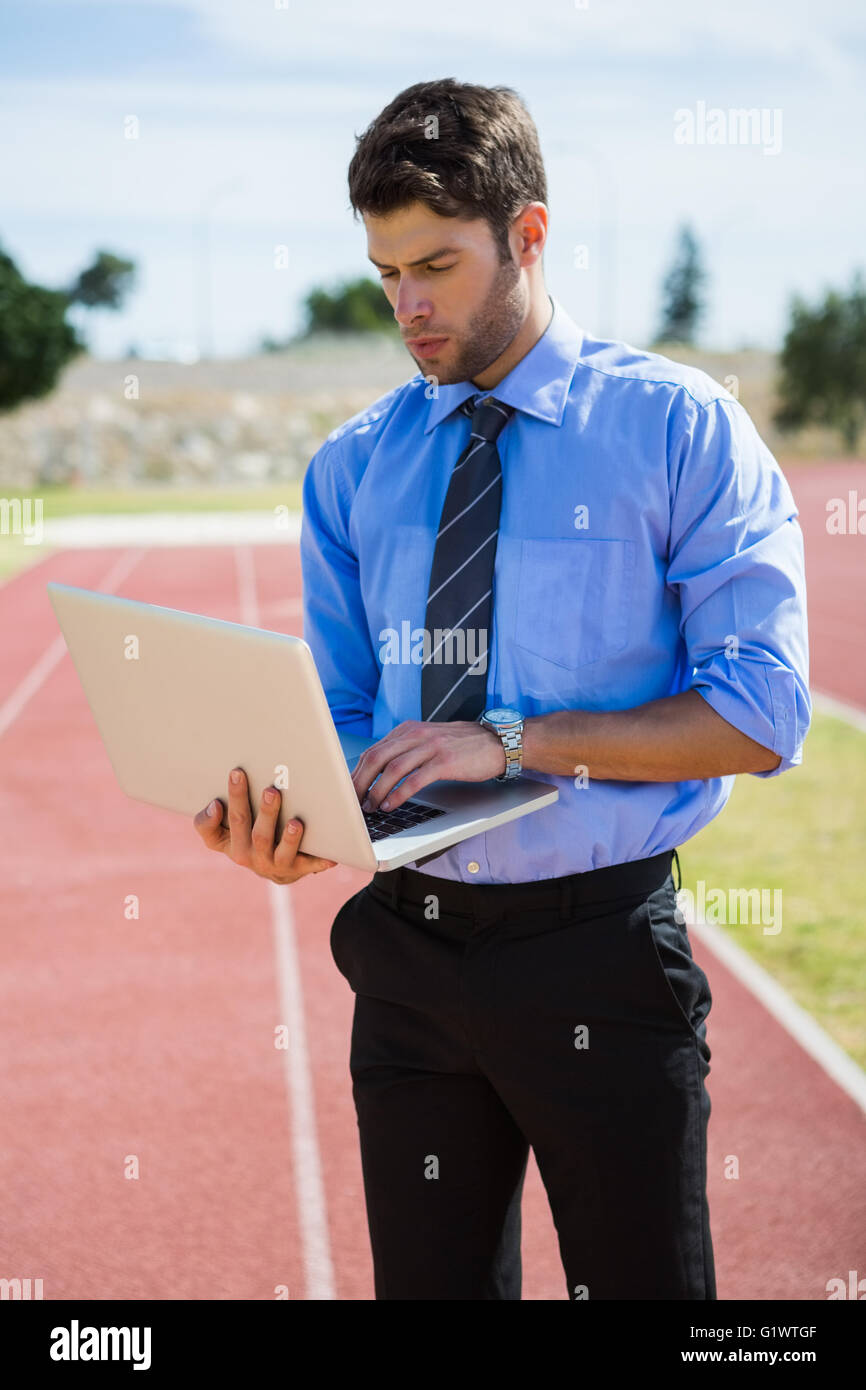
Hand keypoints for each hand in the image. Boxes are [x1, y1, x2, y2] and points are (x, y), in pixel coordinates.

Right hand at [193, 767, 336, 884]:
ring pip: (282, 852)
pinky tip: (331, 856)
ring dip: (290, 839)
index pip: (225, 826)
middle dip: (265, 812)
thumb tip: (214, 806)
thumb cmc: (246, 838)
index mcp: (232, 845)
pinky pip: (310, 866)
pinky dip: (320, 861)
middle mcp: (252, 858)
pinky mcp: (298, 869)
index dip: (223, 808)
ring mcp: (276, 865)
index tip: (231, 783)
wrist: (272, 868)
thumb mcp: (221, 835)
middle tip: (271, 791)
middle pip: (258, 835)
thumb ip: (206, 823)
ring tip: (296, 823)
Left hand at [351, 719, 505, 812]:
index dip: (357, 772)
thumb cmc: (463, 746)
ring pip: (392, 769)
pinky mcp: (444, 762)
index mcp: (408, 729)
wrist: (497, 742)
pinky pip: (414, 779)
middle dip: (360, 783)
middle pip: (376, 758)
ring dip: (377, 791)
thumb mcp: (429, 740)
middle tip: (352, 802)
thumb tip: (379, 773)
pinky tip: (391, 805)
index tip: (348, 791)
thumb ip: (406, 750)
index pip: (373, 750)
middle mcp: (416, 734)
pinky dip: (399, 794)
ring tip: (370, 808)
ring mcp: (431, 747)